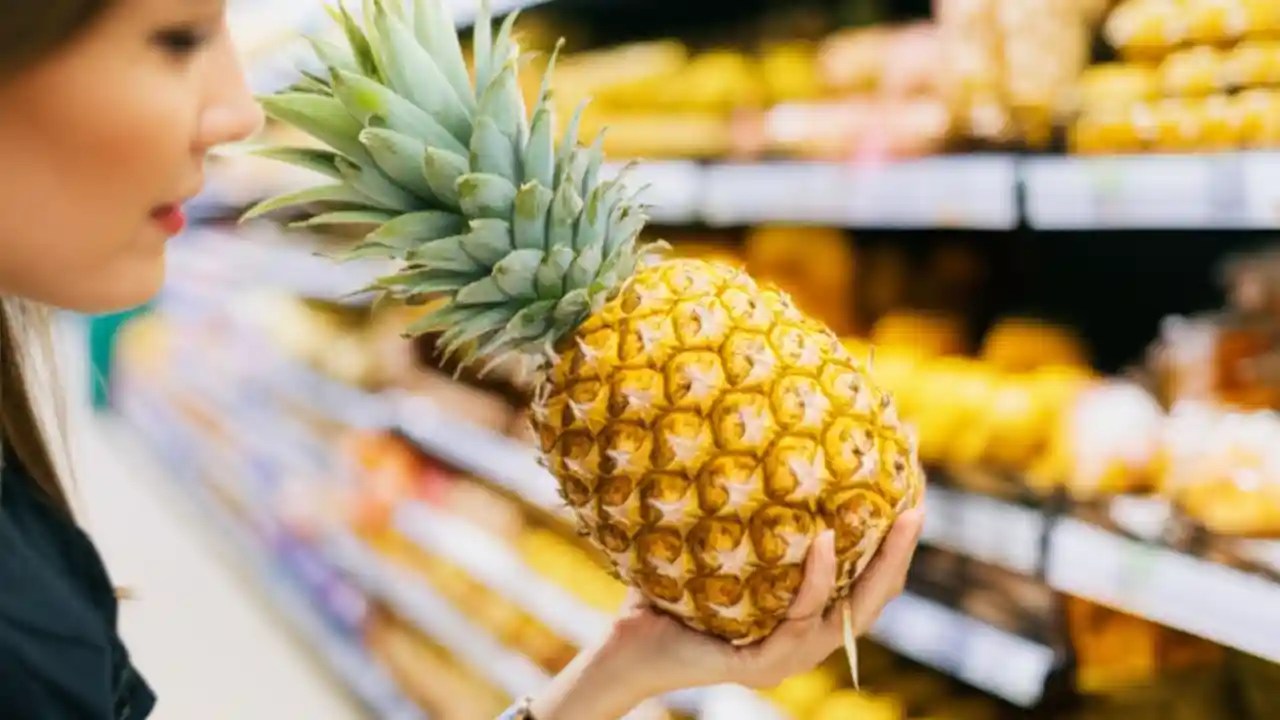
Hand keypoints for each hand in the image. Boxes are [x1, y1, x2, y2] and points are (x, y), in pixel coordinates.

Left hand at [529, 505, 924, 719]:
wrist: (624, 649)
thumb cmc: (666, 594)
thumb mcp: (714, 546)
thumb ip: (740, 510)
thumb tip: (749, 433)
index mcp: (805, 616)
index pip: (864, 581)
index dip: (895, 541)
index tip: (912, 487)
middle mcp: (806, 641)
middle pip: (875, 597)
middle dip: (905, 549)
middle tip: (921, 499)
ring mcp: (789, 657)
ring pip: (852, 611)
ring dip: (879, 562)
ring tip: (898, 514)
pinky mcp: (762, 665)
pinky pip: (798, 618)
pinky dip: (815, 578)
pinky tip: (821, 540)